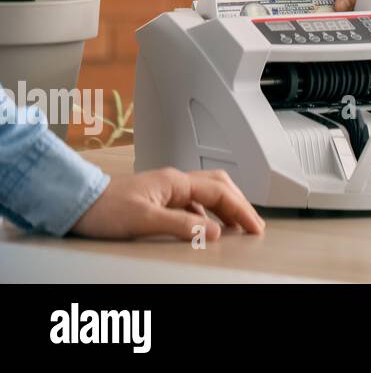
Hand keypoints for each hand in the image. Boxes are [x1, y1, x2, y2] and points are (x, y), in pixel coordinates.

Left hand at [70, 168, 264, 241]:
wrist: (75, 203)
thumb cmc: (103, 208)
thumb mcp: (145, 220)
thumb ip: (182, 225)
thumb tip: (215, 231)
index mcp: (176, 182)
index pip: (220, 193)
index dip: (241, 210)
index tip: (254, 226)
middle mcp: (174, 181)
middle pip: (220, 185)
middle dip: (240, 203)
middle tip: (252, 223)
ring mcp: (166, 188)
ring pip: (207, 192)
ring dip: (226, 206)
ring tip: (235, 224)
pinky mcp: (157, 198)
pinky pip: (193, 201)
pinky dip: (208, 212)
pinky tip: (204, 226)